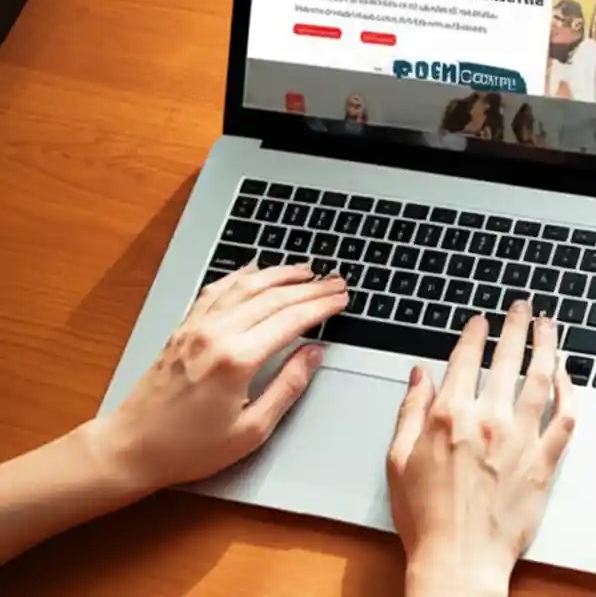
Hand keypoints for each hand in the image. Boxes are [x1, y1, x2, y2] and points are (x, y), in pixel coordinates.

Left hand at [89, 263, 347, 493]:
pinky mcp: (182, 329)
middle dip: (308, 287)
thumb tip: (312, 355)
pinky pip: (215, 291)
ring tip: (304, 269)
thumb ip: (287, 387)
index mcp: (236, 360)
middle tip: (335, 281)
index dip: (321, 306)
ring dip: (278, 274)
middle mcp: (215, 335)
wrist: (131, 448)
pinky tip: (253, 271)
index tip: (342, 299)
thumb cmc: (190, 448)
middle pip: (272, 298)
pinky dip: (239, 276)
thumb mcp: (251, 430)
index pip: (290, 320)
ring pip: (244, 287)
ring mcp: (195, 328)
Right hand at [387, 301, 576, 596]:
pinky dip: (569, 390)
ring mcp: (521, 438)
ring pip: (541, 377)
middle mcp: (488, 420)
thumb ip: (409, 411)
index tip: (481, 321)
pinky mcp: (544, 460)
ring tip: (549, 325)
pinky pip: (565, 417)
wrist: (459, 560)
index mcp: (448, 416)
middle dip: (516, 325)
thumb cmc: (426, 518)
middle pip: (507, 358)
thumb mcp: (398, 460)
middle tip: (523, 307)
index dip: (475, 333)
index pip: (465, 359)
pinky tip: (567, 375)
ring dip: (547, 344)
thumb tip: (419, 375)